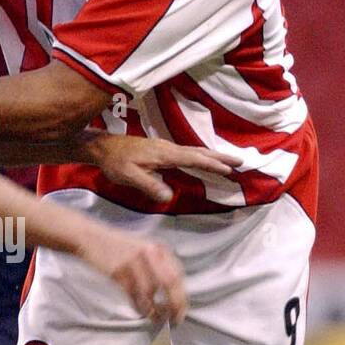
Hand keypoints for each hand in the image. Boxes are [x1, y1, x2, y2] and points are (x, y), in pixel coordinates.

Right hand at [79, 224, 187, 323]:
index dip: (182, 297)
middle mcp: (150, 253)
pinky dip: (138, 305)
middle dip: (174, 305)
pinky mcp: (118, 271)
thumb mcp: (144, 249)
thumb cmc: (119, 247)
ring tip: (154, 318)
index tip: (181, 312)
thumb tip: (172, 294)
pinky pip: (133, 294)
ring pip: (150, 292)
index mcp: (159, 248)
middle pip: (169, 283)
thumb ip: (159, 265)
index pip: (177, 275)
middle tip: (174, 321)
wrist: (91, 238)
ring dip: (153, 309)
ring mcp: (133, 262)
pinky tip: (140, 310)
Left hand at [87, 134, 241, 202]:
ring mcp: (165, 148)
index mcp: (164, 154)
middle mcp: (168, 148)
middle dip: (220, 157)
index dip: (210, 164)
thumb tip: (169, 196)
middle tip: (241, 161)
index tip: (228, 168)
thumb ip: (149, 185)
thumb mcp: (128, 176)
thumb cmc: (115, 162)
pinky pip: (187, 154)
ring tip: (230, 162)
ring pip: (194, 152)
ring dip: (213, 157)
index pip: (192, 158)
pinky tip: (204, 162)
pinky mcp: (162, 151)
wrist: (103, 148)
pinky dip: (201, 158)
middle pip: (199, 152)